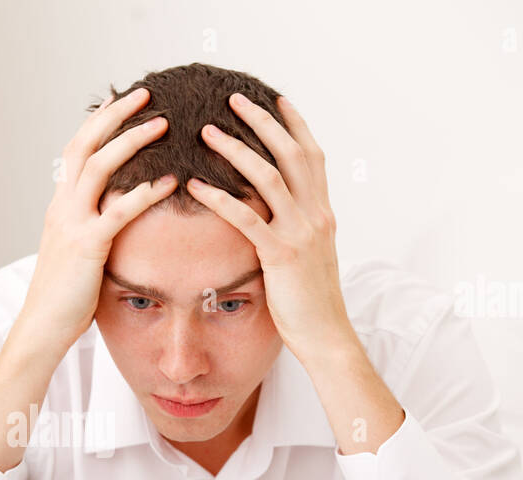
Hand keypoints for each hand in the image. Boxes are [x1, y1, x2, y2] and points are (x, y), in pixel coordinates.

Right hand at [16, 86, 176, 356]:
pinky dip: (145, 192)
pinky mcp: (86, 247)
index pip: (77, 151)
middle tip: (146, 92)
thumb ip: (92, 233)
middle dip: (114, 115)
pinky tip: (170, 182)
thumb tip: (114, 225)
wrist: (41, 330)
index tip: (123, 101)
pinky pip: (118, 211)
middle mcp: (62, 208)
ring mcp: (71, 225)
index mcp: (60, 208)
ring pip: (98, 167)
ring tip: (162, 122)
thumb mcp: (77, 257)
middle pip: (84, 145)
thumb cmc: (64, 302)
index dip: (99, 124)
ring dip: (131, 140)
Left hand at [185, 94, 357, 369]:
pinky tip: (195, 186)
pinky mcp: (281, 256)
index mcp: (323, 213)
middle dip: (262, 122)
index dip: (294, 124)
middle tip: (233, 99)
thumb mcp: (310, 256)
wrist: (327, 336)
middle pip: (291, 153)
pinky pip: (246, 219)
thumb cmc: (312, 303)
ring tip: (207, 131)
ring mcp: (300, 233)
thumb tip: (279, 215)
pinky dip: (219, 198)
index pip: (312, 155)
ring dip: (236, 150)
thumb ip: (298, 229)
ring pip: (269, 177)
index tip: (275, 98)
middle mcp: (315, 215)